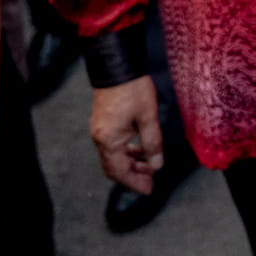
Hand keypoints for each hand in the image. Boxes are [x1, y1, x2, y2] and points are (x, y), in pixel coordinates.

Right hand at [89, 75, 163, 193]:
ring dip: (130, 163)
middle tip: (150, 180)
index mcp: (109, 141)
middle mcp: (100, 139)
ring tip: (149, 164)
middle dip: (132, 176)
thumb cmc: (132, 89)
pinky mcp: (102, 122)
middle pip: (114, 168)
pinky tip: (140, 148)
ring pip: (113, 157)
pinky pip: (112, 145)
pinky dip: (126, 151)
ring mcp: (99, 130)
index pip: (120, 172)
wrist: (116, 65)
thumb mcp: (148, 117)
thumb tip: (157, 164)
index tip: (149, 189)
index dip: (135, 182)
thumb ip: (152, 143)